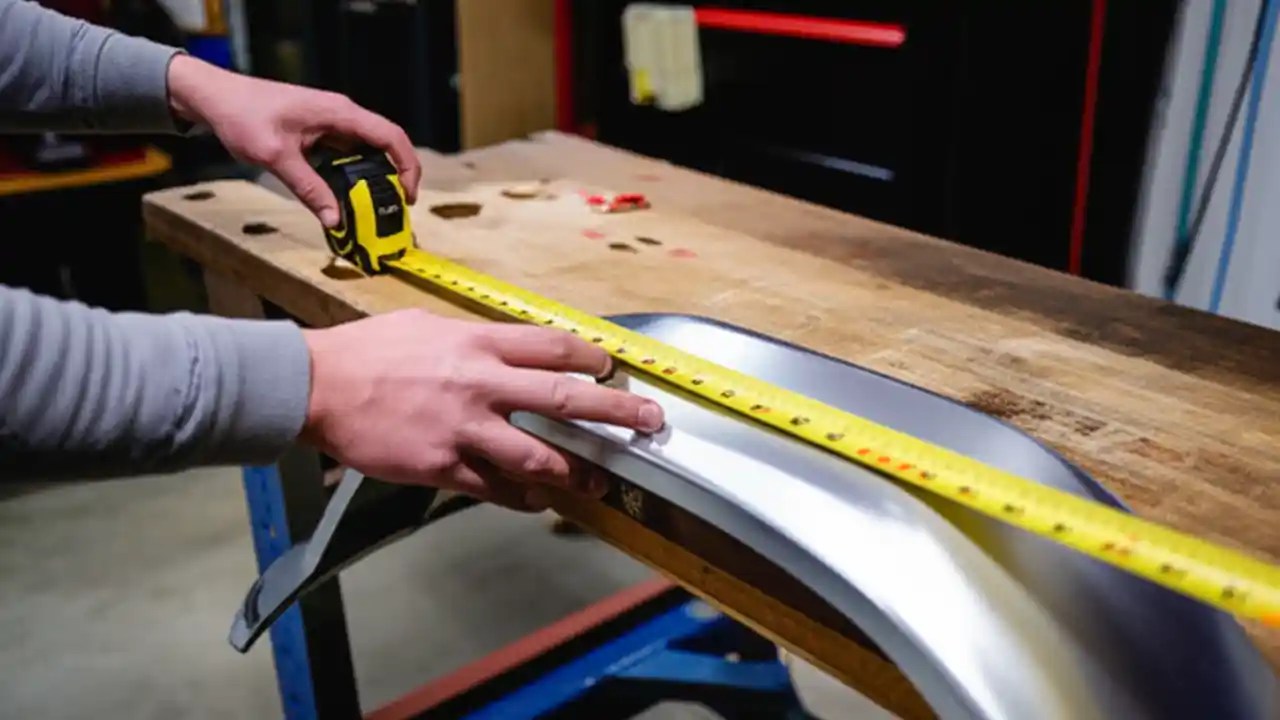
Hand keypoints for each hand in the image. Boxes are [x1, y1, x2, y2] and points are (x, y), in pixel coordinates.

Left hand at [166, 55, 420, 226]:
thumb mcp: (276, 157)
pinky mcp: (320, 132)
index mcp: (338, 113)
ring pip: (367, 151)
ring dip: (374, 179)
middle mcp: (341, 115)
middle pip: (385, 145)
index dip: (408, 166)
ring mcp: (331, 123)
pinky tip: (347, 197)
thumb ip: (308, 189)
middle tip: (394, 210)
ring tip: (373, 209)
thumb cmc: (242, 115)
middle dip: (396, 177)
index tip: (409, 196)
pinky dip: (353, 175)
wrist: (215, 97)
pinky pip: (347, 154)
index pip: (390, 136)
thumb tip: (335, 220)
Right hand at [299, 310, 665, 511]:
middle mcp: (480, 382)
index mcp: (477, 341)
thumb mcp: (426, 325)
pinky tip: (537, 501)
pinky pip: (494, 487)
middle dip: (615, 412)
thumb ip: (471, 339)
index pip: (554, 347)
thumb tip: (504, 347)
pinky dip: (522, 497)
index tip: (610, 369)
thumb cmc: (367, 351)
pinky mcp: (443, 464)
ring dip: (575, 471)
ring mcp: (464, 427)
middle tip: (648, 423)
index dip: (591, 359)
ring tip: (598, 481)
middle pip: (565, 399)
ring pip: (538, 456)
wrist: (317, 385)